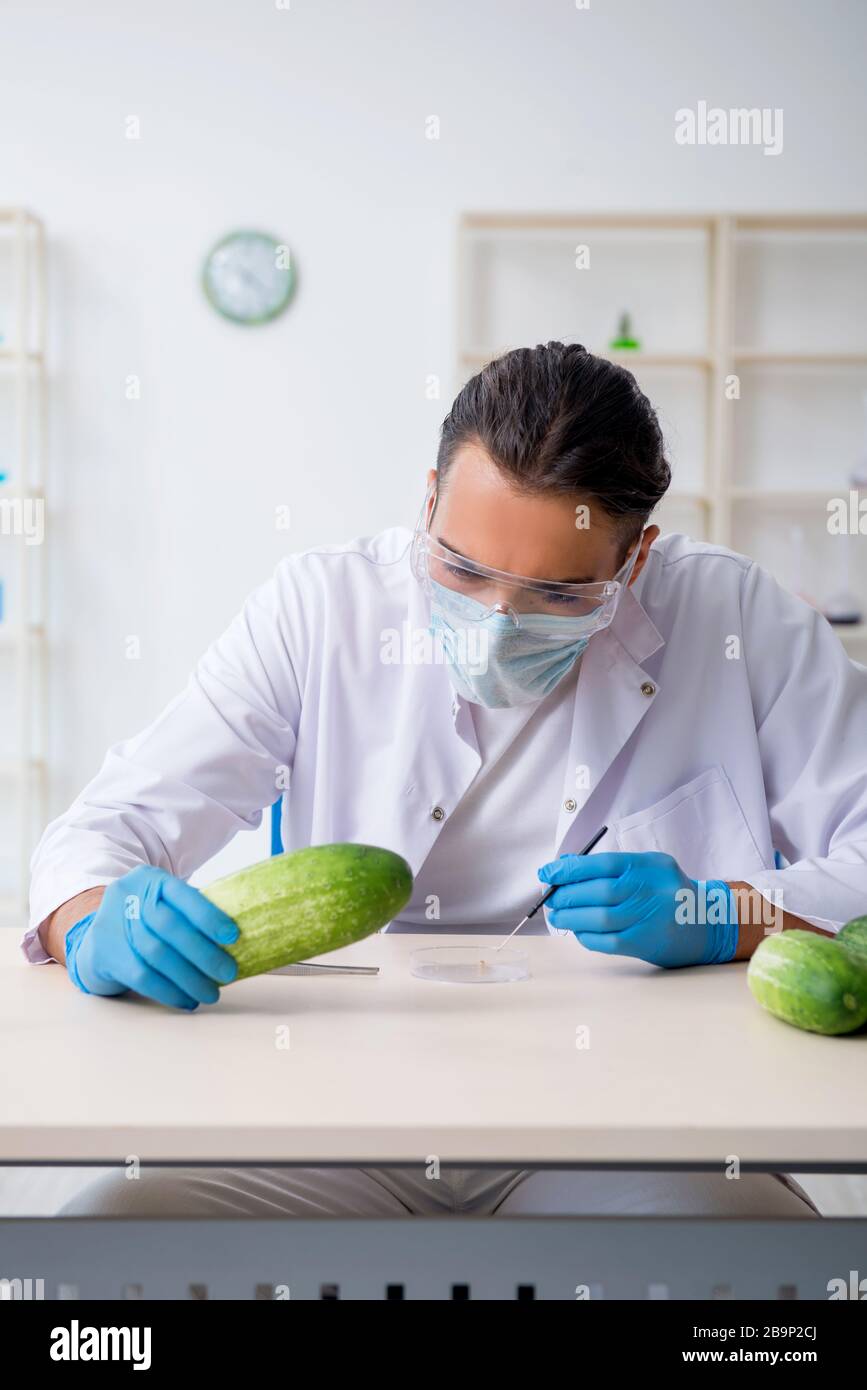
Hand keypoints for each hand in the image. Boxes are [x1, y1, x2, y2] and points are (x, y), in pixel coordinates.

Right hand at [65, 865, 239, 1008]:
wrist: (95, 937)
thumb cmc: (146, 922)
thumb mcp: (163, 904)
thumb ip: (190, 914)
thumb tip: (235, 942)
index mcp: (150, 879)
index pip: (182, 894)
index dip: (208, 916)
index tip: (232, 936)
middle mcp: (128, 896)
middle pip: (169, 926)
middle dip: (203, 953)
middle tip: (228, 973)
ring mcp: (112, 925)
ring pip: (156, 954)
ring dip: (189, 978)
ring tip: (211, 993)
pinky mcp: (104, 955)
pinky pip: (142, 976)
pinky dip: (169, 991)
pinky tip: (187, 1001)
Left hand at [537, 851, 737, 967]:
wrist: (707, 923)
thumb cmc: (667, 893)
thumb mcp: (647, 868)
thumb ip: (611, 867)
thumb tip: (564, 868)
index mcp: (649, 865)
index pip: (601, 864)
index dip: (569, 869)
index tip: (547, 873)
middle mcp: (652, 889)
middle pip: (598, 892)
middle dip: (566, 895)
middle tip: (551, 899)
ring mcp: (651, 918)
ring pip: (600, 918)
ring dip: (571, 918)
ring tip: (557, 916)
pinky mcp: (647, 943)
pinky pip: (608, 941)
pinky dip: (586, 936)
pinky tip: (578, 932)